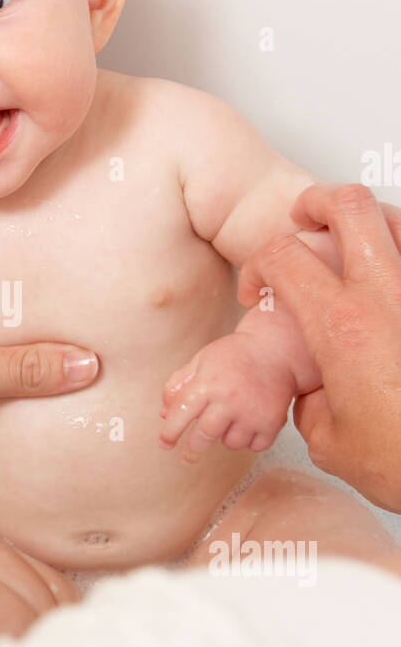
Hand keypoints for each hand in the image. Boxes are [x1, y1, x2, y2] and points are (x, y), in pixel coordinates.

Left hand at [159, 333, 294, 463]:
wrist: (277, 350)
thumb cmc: (234, 355)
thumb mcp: (200, 361)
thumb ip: (178, 385)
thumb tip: (164, 415)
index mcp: (207, 383)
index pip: (181, 413)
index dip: (170, 433)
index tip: (165, 445)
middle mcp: (229, 400)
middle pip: (204, 436)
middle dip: (192, 450)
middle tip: (187, 458)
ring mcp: (252, 412)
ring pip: (231, 443)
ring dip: (226, 438)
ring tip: (232, 418)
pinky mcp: (272, 422)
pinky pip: (255, 446)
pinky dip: (250, 440)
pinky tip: (250, 422)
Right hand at [238, 182, 400, 511]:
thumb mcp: (334, 445)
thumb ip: (315, 406)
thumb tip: (321, 396)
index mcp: (342, 326)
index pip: (283, 256)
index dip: (259, 267)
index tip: (260, 292)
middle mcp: (388, 296)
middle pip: (349, 205)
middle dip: (318, 202)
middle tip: (306, 218)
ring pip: (399, 218)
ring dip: (373, 220)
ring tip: (361, 239)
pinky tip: (396, 277)